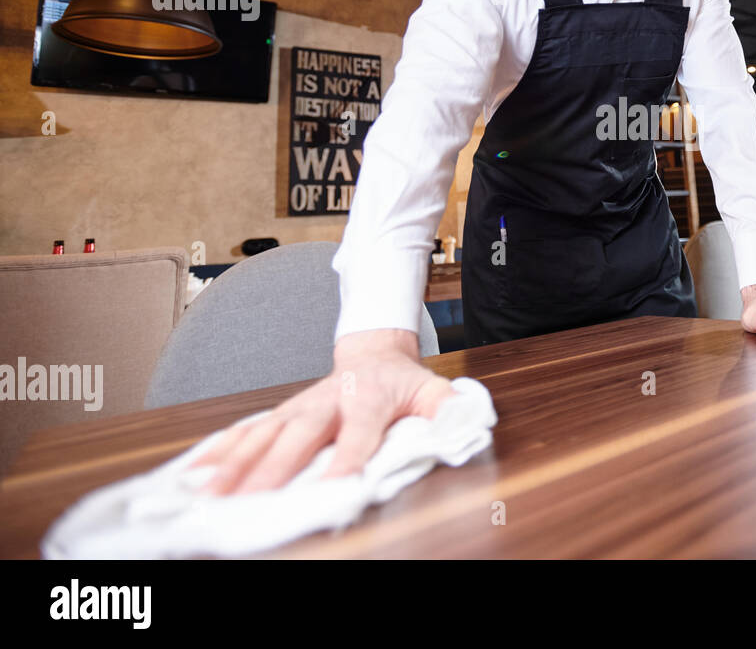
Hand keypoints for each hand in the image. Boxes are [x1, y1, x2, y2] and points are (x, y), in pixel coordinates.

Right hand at [190, 328, 453, 494]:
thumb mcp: (434, 390)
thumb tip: (462, 423)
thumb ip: (448, 408)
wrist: (373, 351)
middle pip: (299, 436)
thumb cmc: (403, 382)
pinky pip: (245, 432)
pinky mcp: (280, 413)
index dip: (348, 458)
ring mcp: (298, 405)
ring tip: (208, 495)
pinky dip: (219, 453)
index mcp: (367, 397)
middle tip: (250, 501)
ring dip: (235, 465)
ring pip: (263, 434)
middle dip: (274, 470)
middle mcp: (326, 400)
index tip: (336, 487)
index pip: (358, 432)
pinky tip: (195, 475)